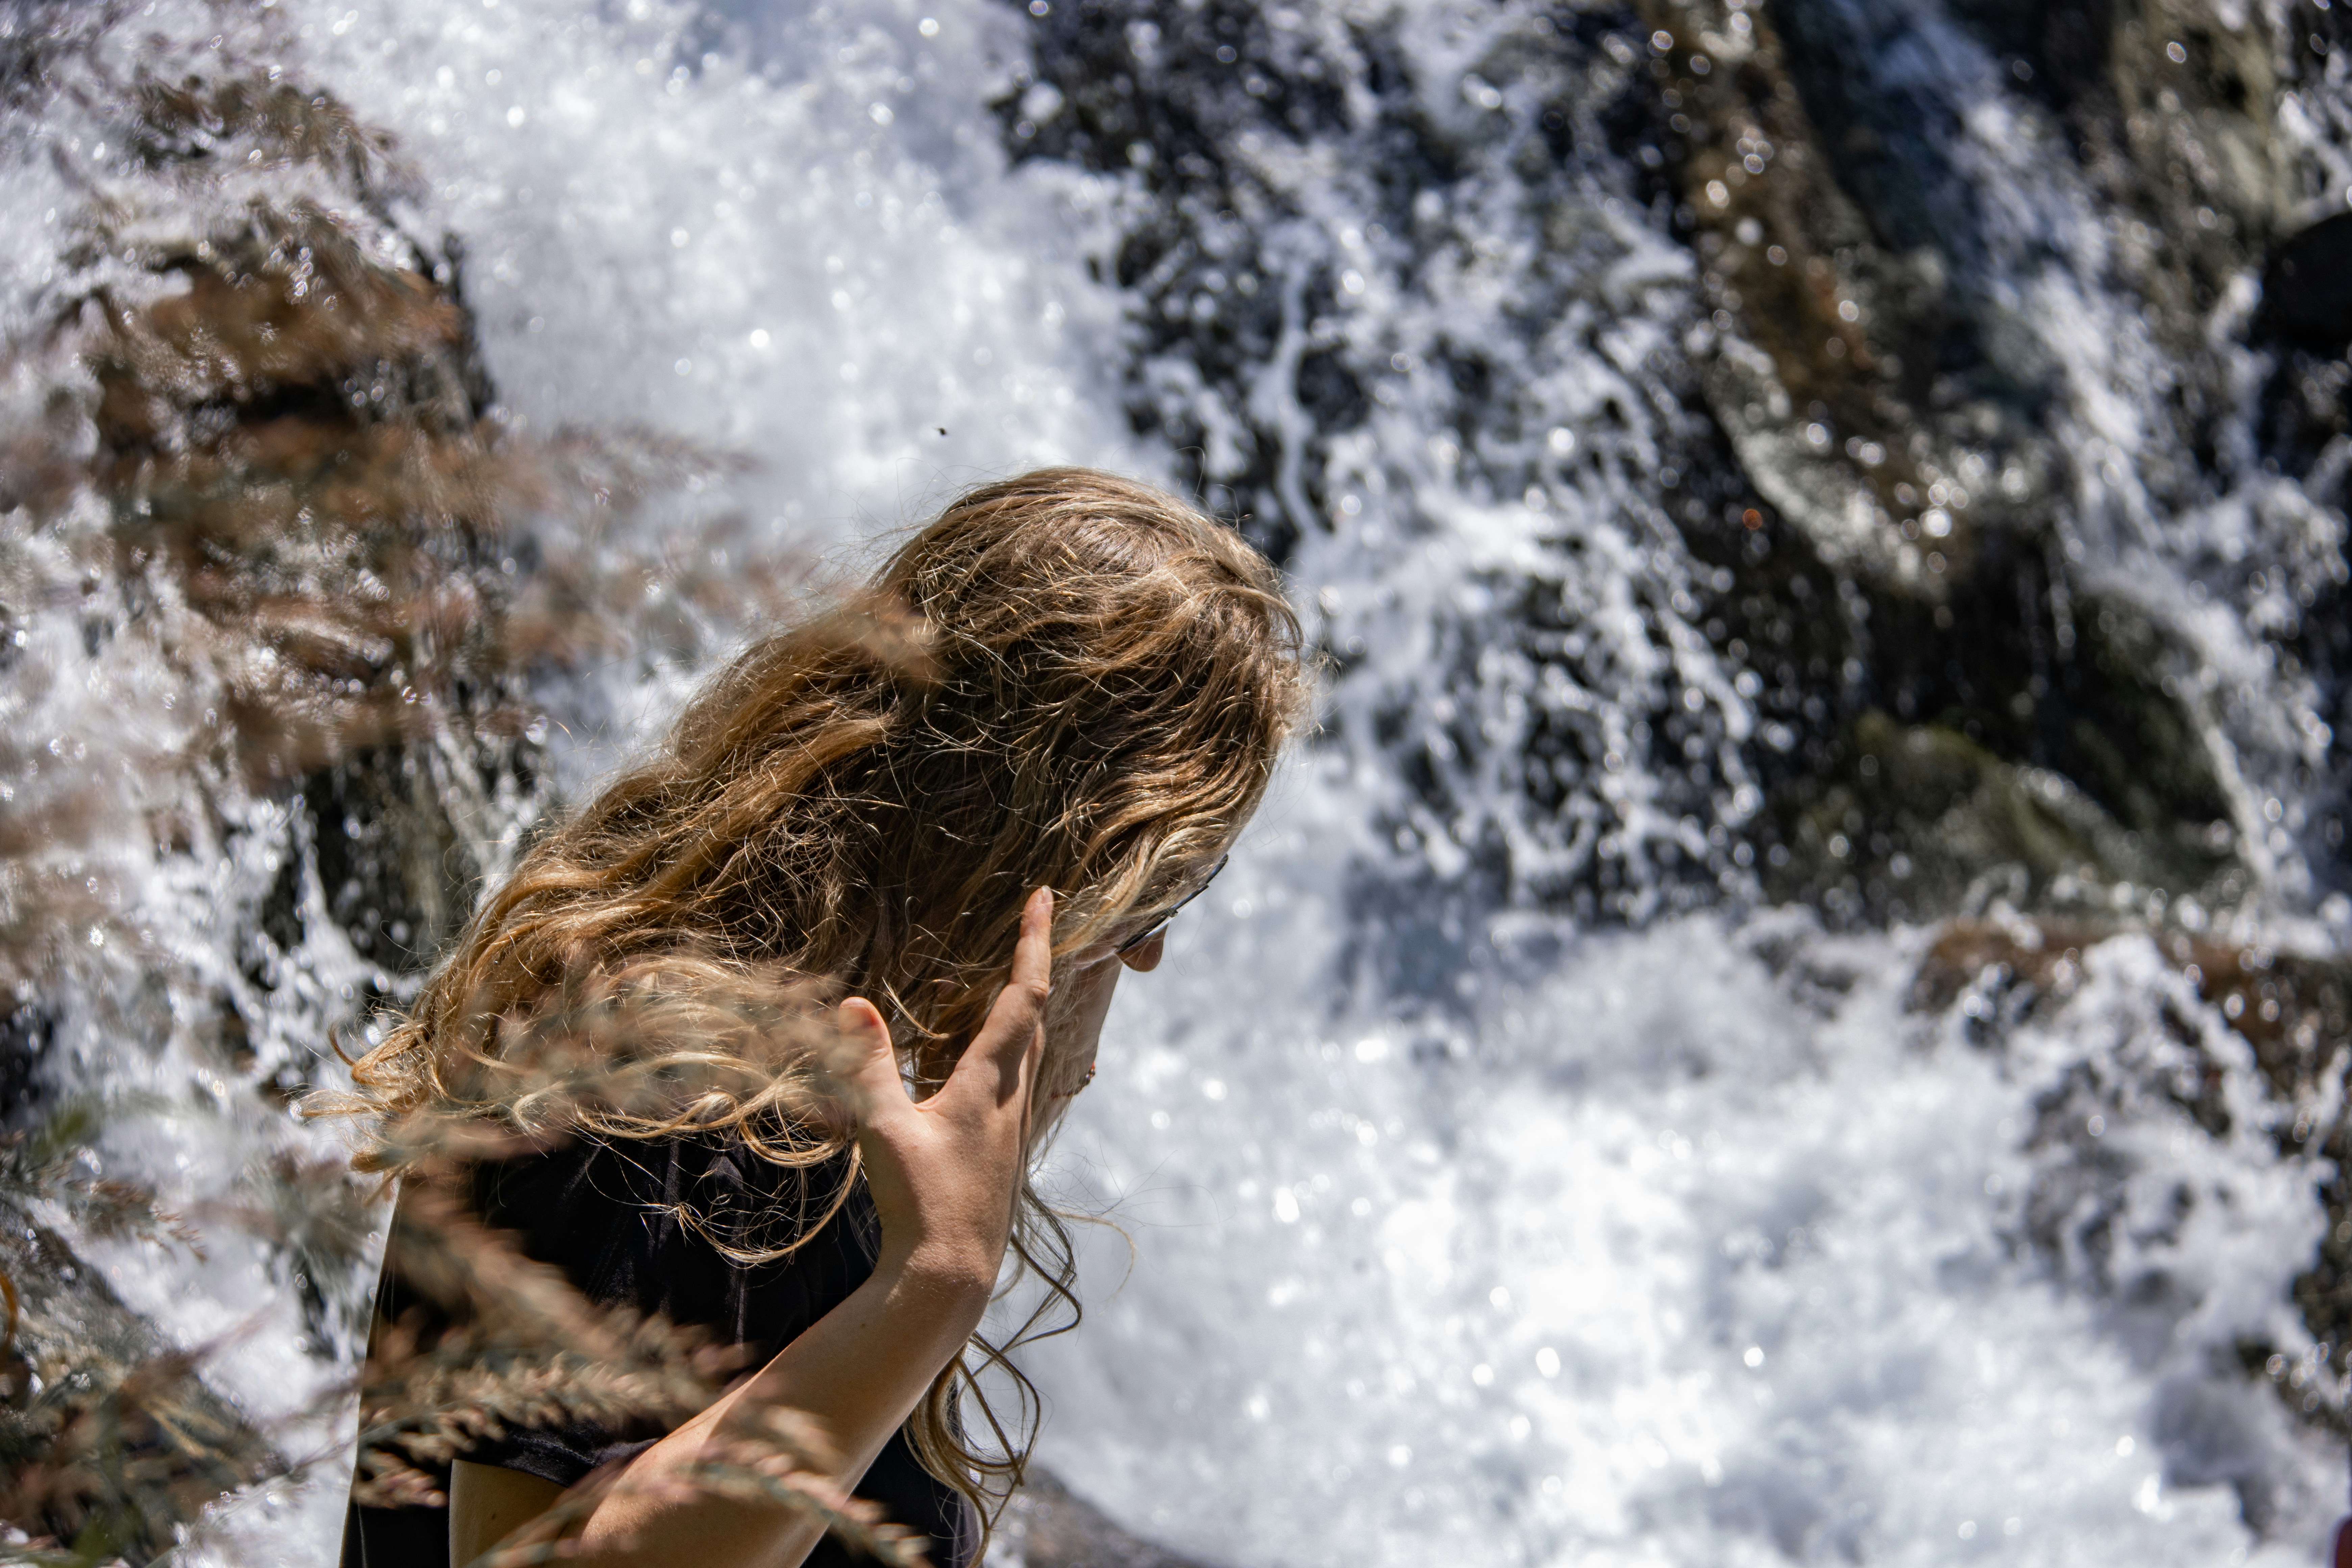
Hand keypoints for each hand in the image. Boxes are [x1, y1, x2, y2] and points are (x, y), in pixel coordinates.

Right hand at [834, 886, 1050, 1298]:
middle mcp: (1013, 1100)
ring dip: (1028, 1011)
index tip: (1045, 896)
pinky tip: (993, 1064)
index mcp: (989, 1084)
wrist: (951, 1276)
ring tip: (1015, 981)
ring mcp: (1013, 1130)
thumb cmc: (918, 1204)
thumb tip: (854, 1005)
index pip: (1024, 995)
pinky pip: (1020, 1084)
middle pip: (1037, 1018)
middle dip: (1037, 966)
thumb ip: (867, 1068)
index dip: (1034, 942)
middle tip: (1034, 925)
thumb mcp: (882, 1131)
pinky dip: (1015, 1051)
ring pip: (1034, 1053)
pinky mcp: (1005, 1155)